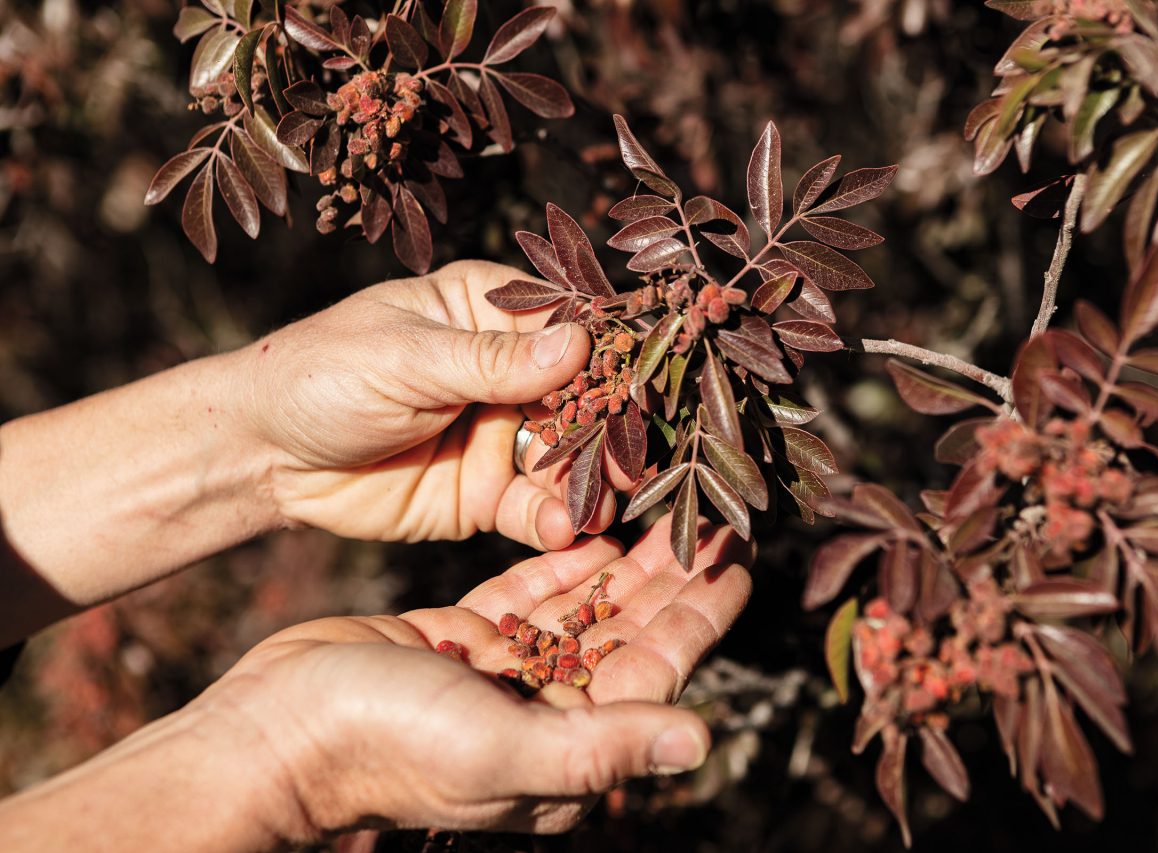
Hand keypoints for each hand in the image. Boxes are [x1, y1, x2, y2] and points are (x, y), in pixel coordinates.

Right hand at [198, 517, 751, 841]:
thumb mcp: (501, 747)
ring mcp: (501, 676)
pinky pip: (527, 594)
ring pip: (581, 608)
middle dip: (672, 576)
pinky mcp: (459, 639)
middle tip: (711, 512)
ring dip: (624, 561)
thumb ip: (604, 746)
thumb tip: (702, 743)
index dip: (701, 614)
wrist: (273, 731)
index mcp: (570, 749)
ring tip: (662, 505)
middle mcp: (545, 715)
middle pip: (627, 632)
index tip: (740, 558)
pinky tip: (592, 524)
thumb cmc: (385, 746)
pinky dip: (560, 561)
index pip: (657, 671)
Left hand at [245, 259, 629, 549]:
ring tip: (601, 502)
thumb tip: (580, 343)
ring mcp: (501, 435)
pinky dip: (552, 520)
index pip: (567, 323)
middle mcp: (507, 372)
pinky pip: (532, 507)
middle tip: (634, 456)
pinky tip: (563, 529)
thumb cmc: (321, 377)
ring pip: (565, 456)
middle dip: (608, 427)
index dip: (608, 350)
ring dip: (587, 480)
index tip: (643, 377)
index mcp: (487, 310)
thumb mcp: (404, 360)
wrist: (262, 458)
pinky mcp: (486, 494)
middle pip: (580, 396)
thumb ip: (489, 362)